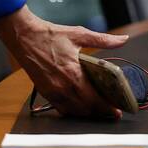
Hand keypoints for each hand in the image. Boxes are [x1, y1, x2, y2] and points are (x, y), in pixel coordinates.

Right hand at [0, 5, 130, 118]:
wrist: (24, 37)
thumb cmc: (50, 35)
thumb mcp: (80, 34)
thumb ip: (104, 39)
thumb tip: (122, 40)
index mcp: (74, 73)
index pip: (94, 99)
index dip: (107, 107)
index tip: (116, 111)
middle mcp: (63, 87)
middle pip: (86, 109)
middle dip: (100, 112)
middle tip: (111, 111)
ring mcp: (53, 92)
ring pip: (73, 111)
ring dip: (87, 113)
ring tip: (98, 110)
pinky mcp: (45, 92)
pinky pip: (61, 108)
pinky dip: (72, 110)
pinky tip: (80, 105)